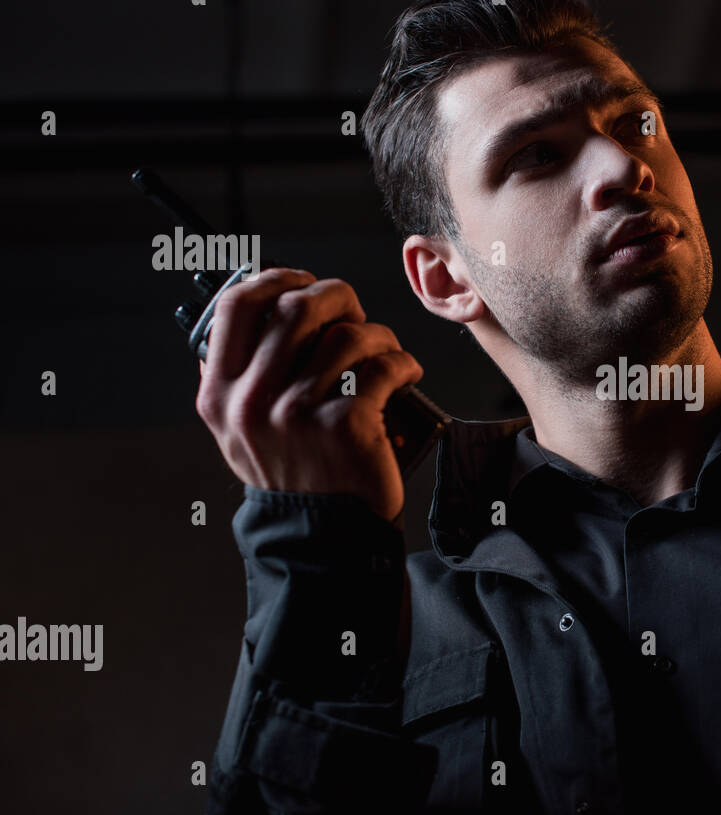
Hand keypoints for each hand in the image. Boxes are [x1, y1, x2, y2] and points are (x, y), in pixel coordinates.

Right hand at [195, 267, 422, 520]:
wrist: (322, 535)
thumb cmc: (293, 474)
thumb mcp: (239, 432)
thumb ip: (238, 377)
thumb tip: (256, 306)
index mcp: (220, 394)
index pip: (237, 306)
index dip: (276, 279)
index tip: (304, 281)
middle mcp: (252, 402)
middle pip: (297, 308)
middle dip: (339, 299)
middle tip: (356, 317)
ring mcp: (297, 414)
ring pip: (347, 336)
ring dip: (378, 335)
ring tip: (386, 353)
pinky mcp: (345, 426)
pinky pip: (382, 367)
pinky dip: (402, 363)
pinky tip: (405, 373)